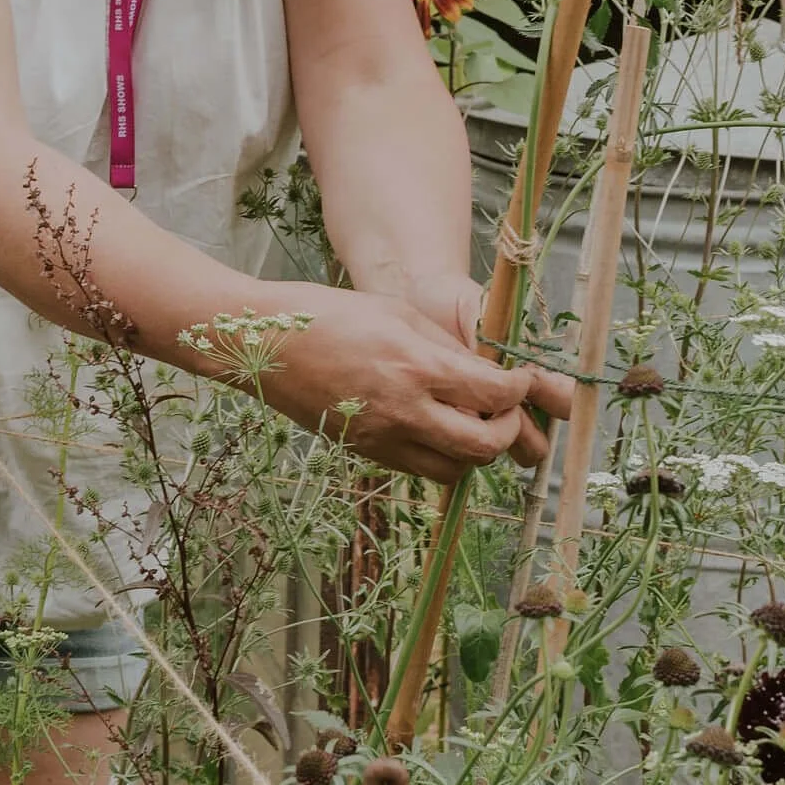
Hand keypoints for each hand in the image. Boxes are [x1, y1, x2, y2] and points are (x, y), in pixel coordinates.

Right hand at [254, 285, 571, 480]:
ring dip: (473, 451)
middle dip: (507, 432)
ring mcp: (381, 438)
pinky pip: (417, 468)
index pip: (492, 394)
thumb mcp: (397, 313)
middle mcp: (402, 411)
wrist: (263, 343)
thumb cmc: (327, 314)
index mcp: (415, 367)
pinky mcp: (363, 452)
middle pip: (483, 447)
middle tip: (504, 411)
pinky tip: (432, 426)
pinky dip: (437, 455)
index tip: (521, 381)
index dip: (519, 390)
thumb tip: (486, 372)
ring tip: (469, 421)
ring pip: (453, 470)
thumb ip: (446, 348)